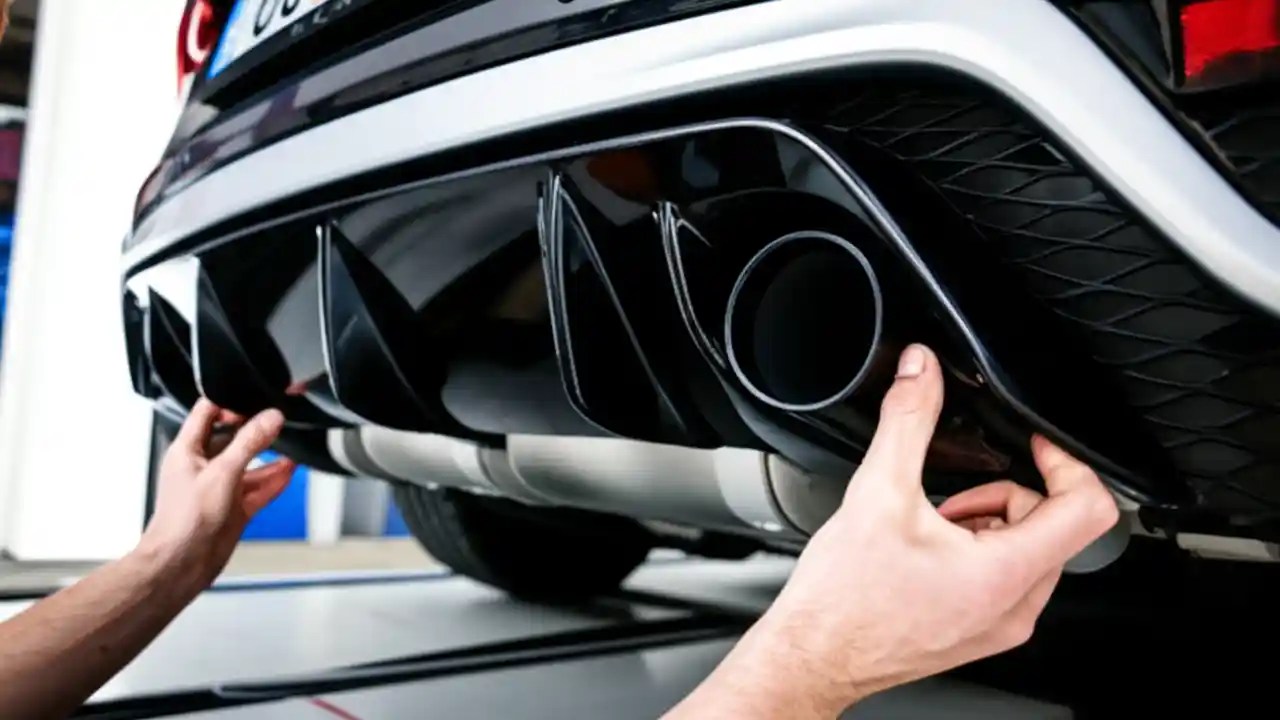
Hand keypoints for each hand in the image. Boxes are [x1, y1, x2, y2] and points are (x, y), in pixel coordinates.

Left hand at [137, 398, 295, 587]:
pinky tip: (289, 472)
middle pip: (233, 437)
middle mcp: (202, 466)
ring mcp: (219, 487)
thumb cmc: (184, 522)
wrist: (182, 565)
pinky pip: (257, 488)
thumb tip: (271, 418)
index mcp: (188, 450)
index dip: (231, 403)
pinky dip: (273, 480)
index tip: (257, 400)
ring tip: (292, 445)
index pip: (207, 413)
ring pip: (248, 464)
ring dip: (269, 456)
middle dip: (256, 429)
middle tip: (279, 420)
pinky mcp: (233, 507)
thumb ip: (250, 442)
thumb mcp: (222, 473)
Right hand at [666, 344, 1119, 717]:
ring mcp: (1002, 626)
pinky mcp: (982, 633)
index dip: (1066, 462)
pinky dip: (976, 553)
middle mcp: (1016, 607)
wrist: (814, 655)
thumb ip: (907, 420)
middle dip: (1004, 494)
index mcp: (1004, 572)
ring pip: (1029, 550)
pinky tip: (927, 553)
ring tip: (932, 526)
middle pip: (1053, 524)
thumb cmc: (843, 599)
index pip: (1089, 507)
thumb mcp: (876, 491)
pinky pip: (1006, 579)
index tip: (1034, 445)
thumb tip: (921, 371)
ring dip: (988, 523)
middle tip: (949, 497)